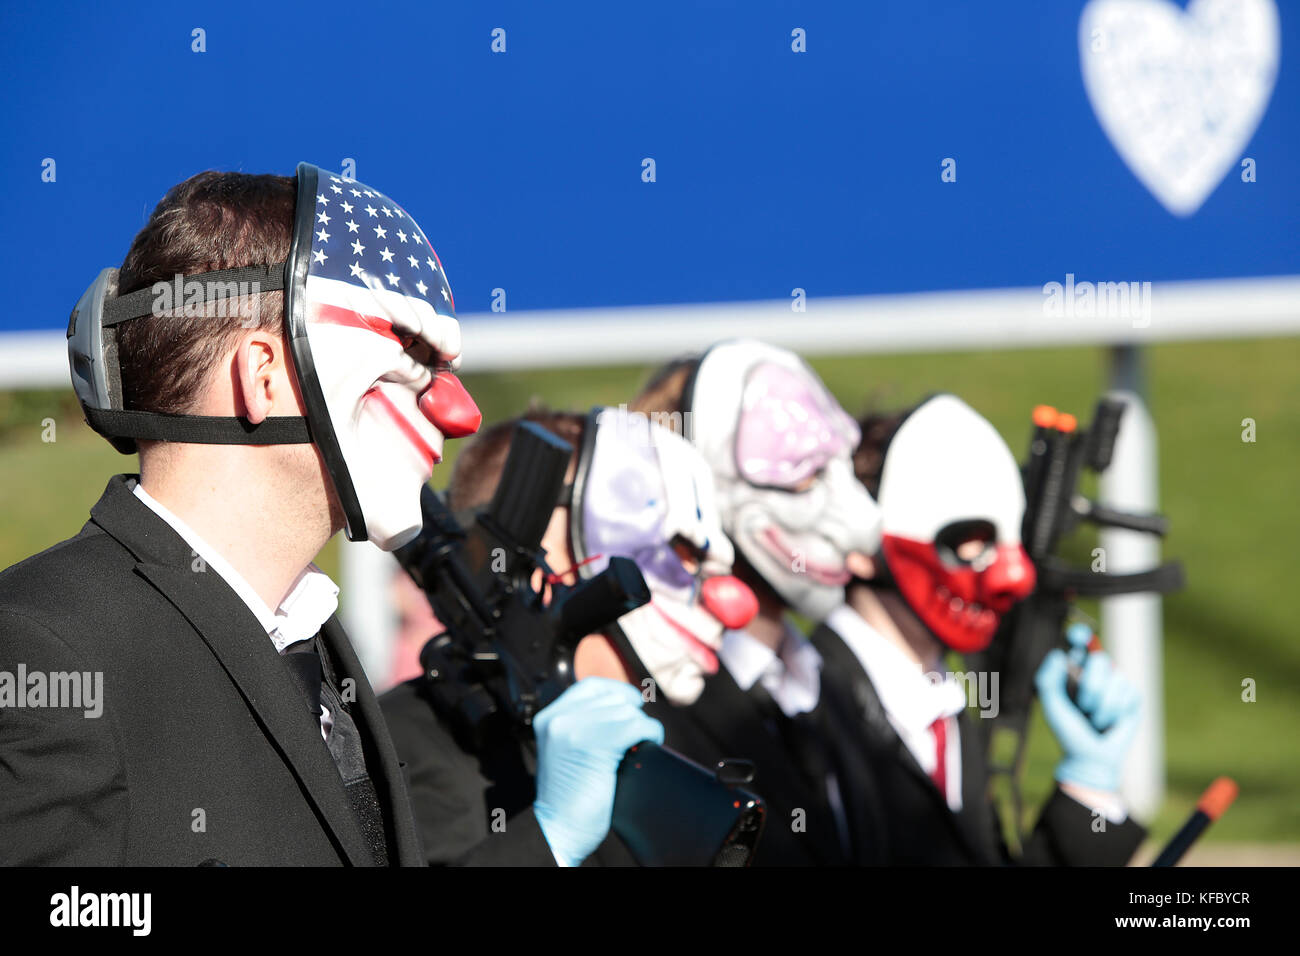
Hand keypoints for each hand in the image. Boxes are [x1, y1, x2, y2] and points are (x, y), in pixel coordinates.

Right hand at [532, 677, 663, 866]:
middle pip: (611, 697)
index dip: (617, 691)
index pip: (590, 686)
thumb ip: (583, 725)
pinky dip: (651, 733)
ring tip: (641, 743)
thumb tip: (626, 705)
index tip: (632, 704)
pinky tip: (650, 744)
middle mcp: (559, 719)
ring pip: (626, 711)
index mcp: (548, 718)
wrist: (558, 830)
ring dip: (642, 726)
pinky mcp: (596, 745)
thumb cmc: (569, 797)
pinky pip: (637, 726)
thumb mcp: (566, 750)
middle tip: (638, 733)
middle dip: (631, 712)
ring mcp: (575, 730)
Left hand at [1035, 624, 1140, 793]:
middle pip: (1100, 659)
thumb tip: (1058, 654)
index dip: (1081, 636)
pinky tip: (1109, 722)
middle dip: (1090, 686)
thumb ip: (1048, 680)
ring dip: (1101, 706)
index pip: (1080, 645)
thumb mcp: (1052, 706)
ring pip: (1115, 679)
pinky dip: (1114, 712)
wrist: (1089, 756)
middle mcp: (1097, 673)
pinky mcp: (1132, 697)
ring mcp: (1116, 683)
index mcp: (1075, 670)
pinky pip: (1128, 693)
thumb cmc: (1068, 731)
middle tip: (1082, 706)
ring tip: (1094, 719)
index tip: (1077, 636)